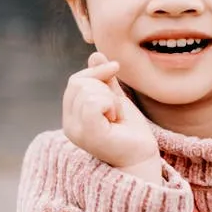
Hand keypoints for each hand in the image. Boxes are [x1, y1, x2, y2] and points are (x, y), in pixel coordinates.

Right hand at [62, 52, 159, 174]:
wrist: (142, 156)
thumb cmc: (130, 132)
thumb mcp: (115, 99)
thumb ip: (104, 80)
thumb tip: (95, 55)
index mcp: (72, 116)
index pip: (75, 81)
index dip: (97, 72)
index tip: (115, 70)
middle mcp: (69, 125)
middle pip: (80, 83)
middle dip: (105, 89)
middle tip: (116, 111)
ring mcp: (76, 131)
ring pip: (87, 91)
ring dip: (111, 99)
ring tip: (117, 118)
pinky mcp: (88, 135)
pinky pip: (93, 103)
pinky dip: (111, 105)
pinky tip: (116, 120)